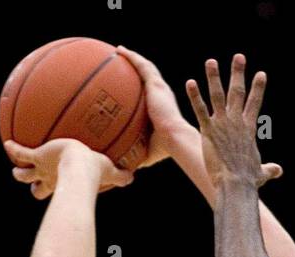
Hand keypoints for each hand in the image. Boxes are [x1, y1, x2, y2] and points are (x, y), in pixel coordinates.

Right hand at [4, 137, 133, 199]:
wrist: (79, 166)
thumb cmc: (95, 172)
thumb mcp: (110, 171)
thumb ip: (120, 176)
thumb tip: (134, 177)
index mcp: (63, 184)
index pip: (56, 191)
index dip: (53, 191)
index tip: (51, 188)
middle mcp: (50, 180)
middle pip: (36, 187)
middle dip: (32, 184)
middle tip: (29, 179)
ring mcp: (42, 168)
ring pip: (24, 174)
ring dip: (20, 171)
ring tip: (16, 166)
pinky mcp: (38, 156)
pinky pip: (22, 153)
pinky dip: (14, 149)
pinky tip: (8, 143)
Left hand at [115, 45, 185, 166]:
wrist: (175, 138)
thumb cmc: (165, 148)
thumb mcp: (146, 151)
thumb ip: (134, 155)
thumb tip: (120, 167)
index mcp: (161, 108)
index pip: (150, 94)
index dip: (141, 88)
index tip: (131, 86)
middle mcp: (162, 95)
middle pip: (148, 77)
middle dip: (136, 68)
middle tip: (123, 63)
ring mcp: (160, 88)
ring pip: (145, 67)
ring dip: (133, 58)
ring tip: (119, 51)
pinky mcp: (157, 84)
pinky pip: (141, 65)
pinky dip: (131, 57)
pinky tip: (119, 50)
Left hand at [186, 54, 281, 188]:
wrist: (235, 184)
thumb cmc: (248, 181)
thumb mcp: (261, 173)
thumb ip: (269, 169)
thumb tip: (279, 171)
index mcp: (249, 129)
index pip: (255, 103)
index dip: (258, 88)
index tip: (261, 74)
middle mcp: (236, 122)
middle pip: (237, 92)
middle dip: (238, 73)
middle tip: (239, 57)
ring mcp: (221, 124)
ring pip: (217, 95)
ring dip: (214, 77)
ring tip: (211, 62)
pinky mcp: (207, 131)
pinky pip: (200, 110)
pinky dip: (195, 96)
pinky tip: (190, 82)